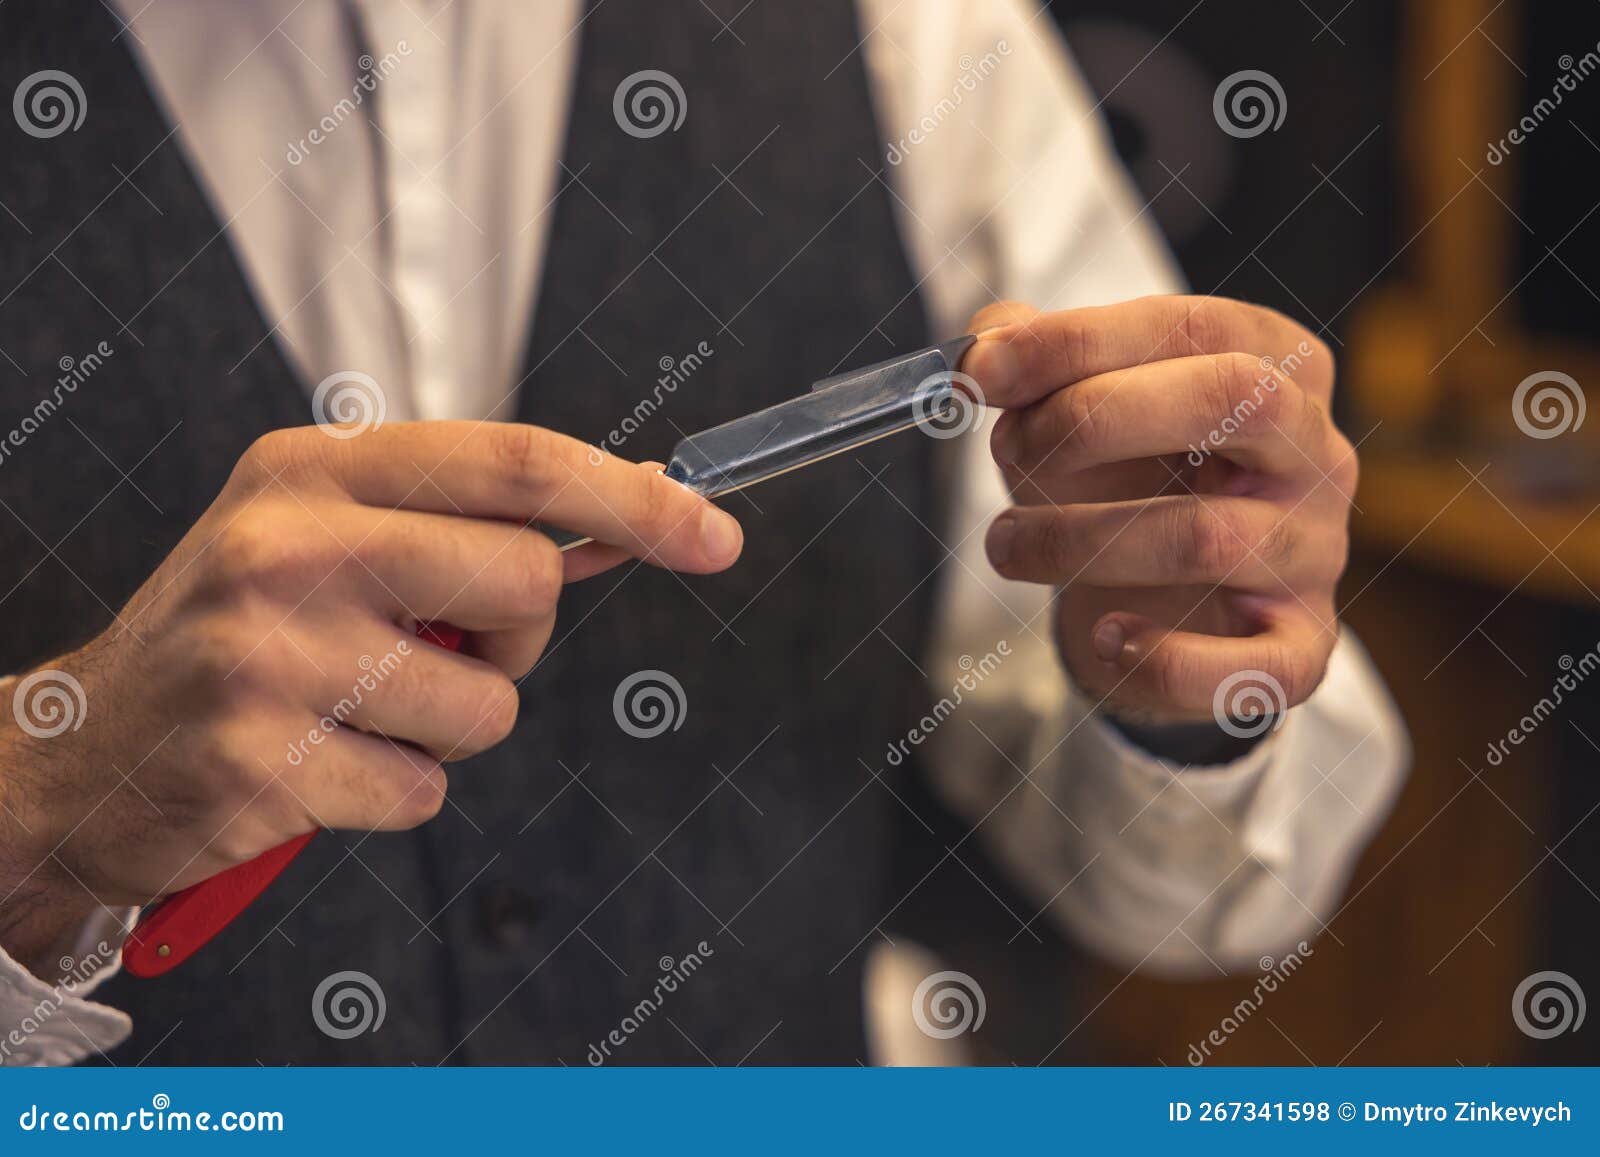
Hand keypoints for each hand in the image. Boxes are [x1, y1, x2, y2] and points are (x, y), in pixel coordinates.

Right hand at [0, 422, 741, 962]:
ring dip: (447, 726)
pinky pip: (424, 792)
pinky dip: (394, 792)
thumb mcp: (326, 536)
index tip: (713, 534)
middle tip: (438, 646)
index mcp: (313, 469)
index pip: (512, 461)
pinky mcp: (261, 757)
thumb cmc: (239, 635)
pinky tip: (320, 766)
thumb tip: (622, 525)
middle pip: (523, 584)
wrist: (85, 748)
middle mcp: (287, 543)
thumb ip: (458, 520)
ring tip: (356, 710)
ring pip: (487, 705)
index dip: (631, 500)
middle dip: (513, 637)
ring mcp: (269, 651)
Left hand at [964, 296, 1354, 724]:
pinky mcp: (1300, 646)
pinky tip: (1106, 638)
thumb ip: (1039, 365)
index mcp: (1273, 364)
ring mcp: (1315, 551)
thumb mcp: (1082, 409)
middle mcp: (1313, 451)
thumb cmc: (1132, 484)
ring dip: (1080, 540)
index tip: (981, 369)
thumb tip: (986, 348)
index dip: (1076, 342)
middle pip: (1234, 398)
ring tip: (1005, 544)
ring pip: (1209, 535)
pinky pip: (1252, 666)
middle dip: (1095, 418)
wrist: (1173, 603)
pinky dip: (1166, 660)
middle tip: (1012, 449)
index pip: (1188, 327)